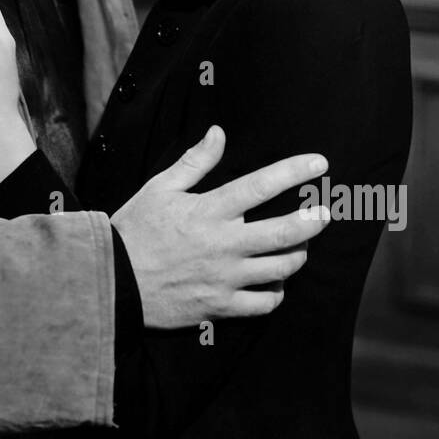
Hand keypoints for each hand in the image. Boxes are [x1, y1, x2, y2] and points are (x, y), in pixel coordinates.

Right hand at [111, 126, 330, 329]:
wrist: (113, 280)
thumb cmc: (135, 229)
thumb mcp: (160, 188)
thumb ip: (194, 162)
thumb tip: (218, 133)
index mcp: (209, 211)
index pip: (261, 186)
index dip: (294, 171)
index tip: (319, 163)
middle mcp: (224, 245)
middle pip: (286, 233)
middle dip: (314, 221)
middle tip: (326, 213)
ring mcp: (226, 278)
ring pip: (282, 269)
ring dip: (298, 255)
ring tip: (300, 245)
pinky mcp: (221, 306)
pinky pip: (265, 303)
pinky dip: (277, 292)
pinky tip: (274, 281)